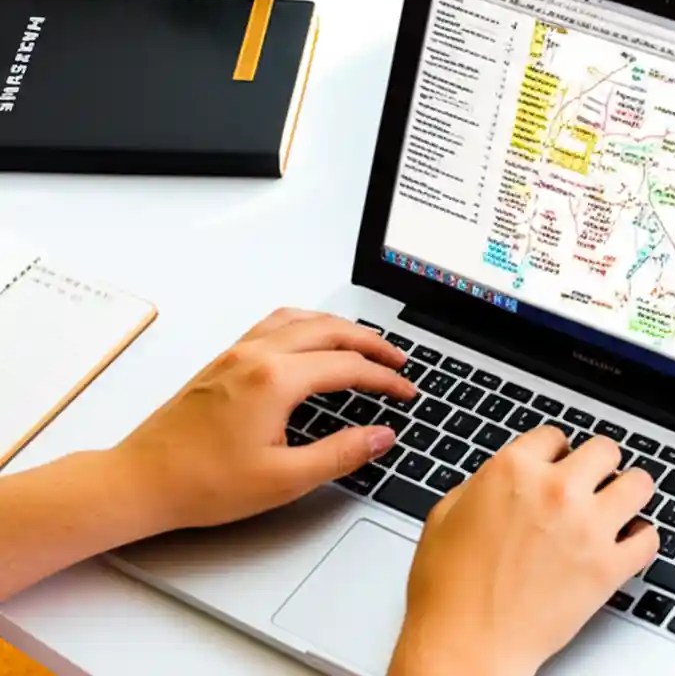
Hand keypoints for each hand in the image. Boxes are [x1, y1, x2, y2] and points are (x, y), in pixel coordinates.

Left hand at [111, 308, 416, 531]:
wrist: (141, 481)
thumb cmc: (201, 482)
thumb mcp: (285, 479)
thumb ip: (341, 454)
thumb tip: (380, 437)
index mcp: (275, 380)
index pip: (349, 367)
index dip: (386, 380)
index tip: (405, 393)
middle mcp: (256, 356)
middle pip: (330, 330)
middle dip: (371, 343)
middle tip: (398, 362)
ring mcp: (236, 354)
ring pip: (301, 319)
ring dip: (339, 327)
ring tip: (364, 344)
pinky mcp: (223, 362)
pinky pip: (274, 324)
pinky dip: (306, 325)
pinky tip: (312, 341)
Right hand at [389, 426, 659, 675]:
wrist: (466, 646)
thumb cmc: (447, 592)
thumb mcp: (443, 518)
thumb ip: (479, 487)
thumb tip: (499, 480)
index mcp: (512, 472)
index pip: (555, 436)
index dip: (555, 452)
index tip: (559, 465)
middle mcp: (555, 491)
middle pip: (605, 450)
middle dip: (598, 466)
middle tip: (593, 483)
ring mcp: (586, 528)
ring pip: (639, 484)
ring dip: (629, 493)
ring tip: (620, 506)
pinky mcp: (607, 568)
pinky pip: (649, 538)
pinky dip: (641, 540)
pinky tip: (627, 544)